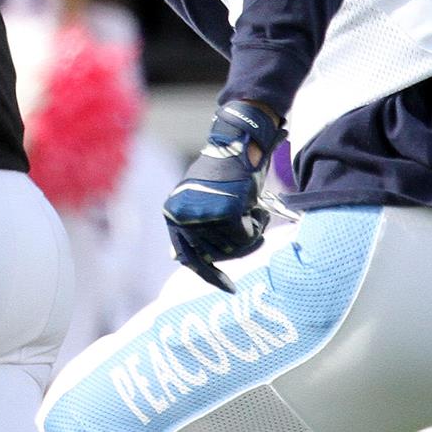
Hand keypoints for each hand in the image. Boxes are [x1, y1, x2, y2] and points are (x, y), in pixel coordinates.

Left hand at [163, 100, 282, 289]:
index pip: (188, 257)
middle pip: (216, 256)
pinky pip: (247, 237)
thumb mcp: (199, 200)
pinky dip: (258, 226)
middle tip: (255, 229)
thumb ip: (191, 228)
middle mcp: (183, 217)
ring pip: (233, 248)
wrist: (237, 143)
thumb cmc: (223, 173)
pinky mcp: (225, 212)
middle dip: (240, 247)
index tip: (230, 288)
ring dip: (251, 234)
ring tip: (253, 211)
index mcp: (173, 214)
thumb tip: (178, 258)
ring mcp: (202, 215)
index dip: (210, 275)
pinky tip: (258, 208)